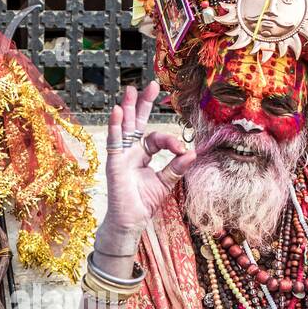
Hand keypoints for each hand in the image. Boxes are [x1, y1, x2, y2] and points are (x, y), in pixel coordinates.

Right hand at [99, 81, 196, 251]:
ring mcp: (120, 156)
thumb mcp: (166, 182)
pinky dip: (115, 127)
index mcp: (142, 155)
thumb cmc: (144, 204)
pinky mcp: (114, 164)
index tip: (184, 150)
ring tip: (131, 91)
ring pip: (124, 128)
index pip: (156, 139)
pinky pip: (114, 142)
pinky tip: (118, 112)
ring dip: (128, 109)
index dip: (171, 141)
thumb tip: (193, 152)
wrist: (131, 222)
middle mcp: (130, 152)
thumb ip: (177, 167)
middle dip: (144, 104)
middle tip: (152, 85)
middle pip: (137, 123)